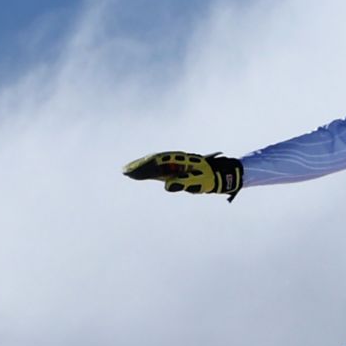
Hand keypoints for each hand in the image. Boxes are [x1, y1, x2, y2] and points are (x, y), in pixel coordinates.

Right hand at [123, 151, 242, 199]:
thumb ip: (183, 183)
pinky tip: (141, 174)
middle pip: (153, 161)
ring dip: (142, 166)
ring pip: (155, 164)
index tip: (132, 170)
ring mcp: (176, 164)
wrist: (221, 174)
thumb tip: (168, 186)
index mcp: (180, 161)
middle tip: (124, 171)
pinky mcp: (176, 170)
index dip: (143, 166)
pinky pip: (160, 168)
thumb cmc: (210, 179)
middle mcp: (176, 160)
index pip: (158, 162)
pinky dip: (150, 170)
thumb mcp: (198, 182)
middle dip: (139, 165)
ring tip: (128, 172)